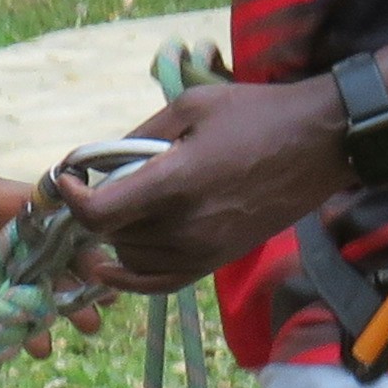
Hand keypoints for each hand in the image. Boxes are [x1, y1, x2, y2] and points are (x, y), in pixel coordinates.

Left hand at [62, 76, 351, 290]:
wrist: (320, 143)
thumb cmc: (257, 115)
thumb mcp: (191, 106)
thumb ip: (138, 135)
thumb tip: (97, 159)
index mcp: (177, 182)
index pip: (100, 213)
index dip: (73, 199)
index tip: (67, 180)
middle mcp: (187, 226)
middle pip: (112, 236)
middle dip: (96, 210)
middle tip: (96, 184)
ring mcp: (204, 250)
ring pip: (131, 259)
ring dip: (116, 236)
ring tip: (122, 208)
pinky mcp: (218, 261)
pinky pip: (160, 282)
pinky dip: (132, 276)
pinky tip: (111, 266)